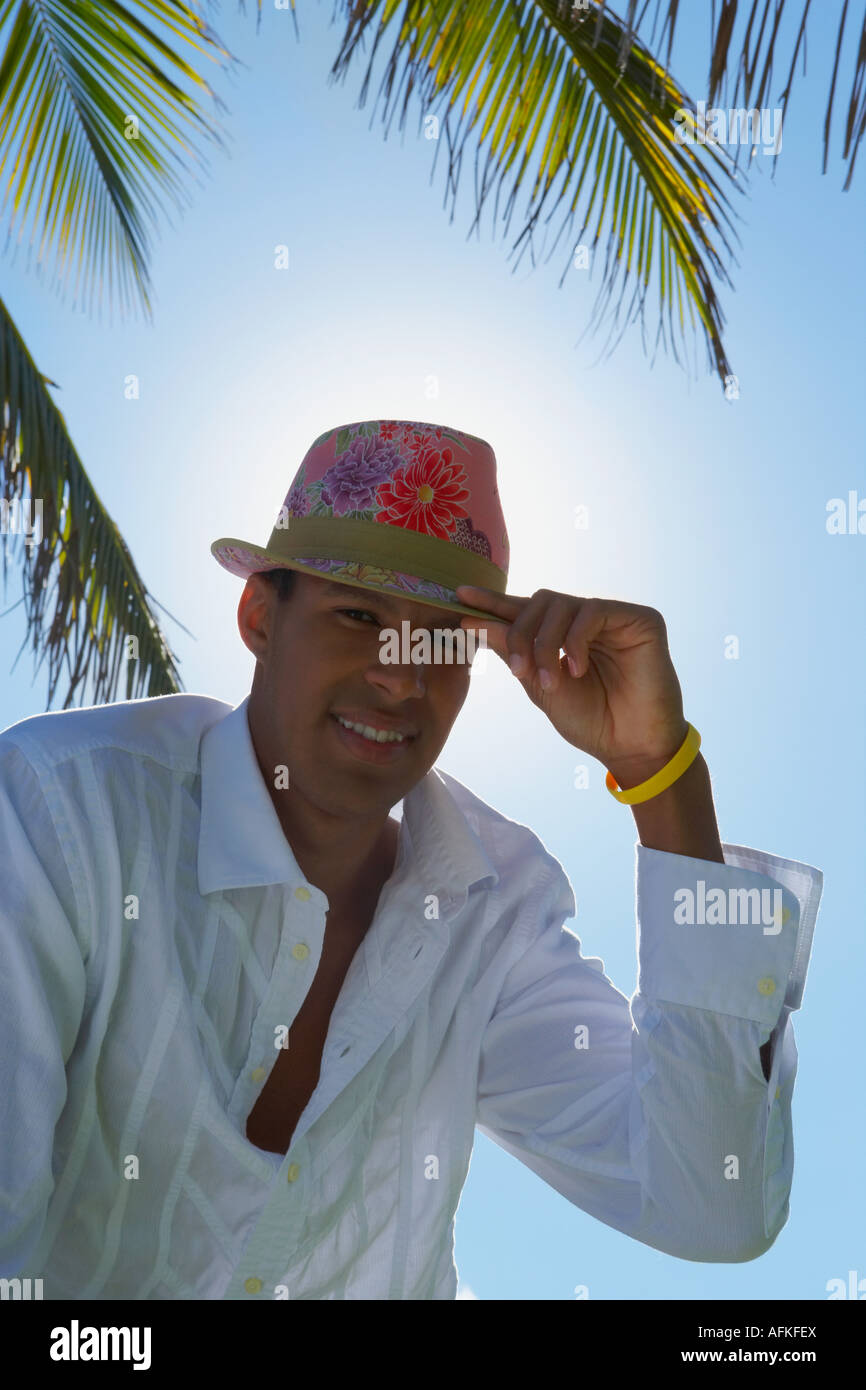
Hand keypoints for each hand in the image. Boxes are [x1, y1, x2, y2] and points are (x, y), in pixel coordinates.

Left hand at [456, 584, 688, 782]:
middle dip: (519, 633)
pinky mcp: (640, 619)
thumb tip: (475, 622)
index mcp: (562, 636)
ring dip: (545, 643)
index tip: (460, 597)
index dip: (493, 603)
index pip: (524, 611)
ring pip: (562, 605)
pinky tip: (576, 669)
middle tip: (516, 670)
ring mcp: (613, 617)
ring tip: (549, 681)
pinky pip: (593, 612)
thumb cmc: (591, 721)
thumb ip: (513, 653)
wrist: (631, 747)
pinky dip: (576, 640)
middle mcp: (586, 621)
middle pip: (539, 602)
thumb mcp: (541, 687)